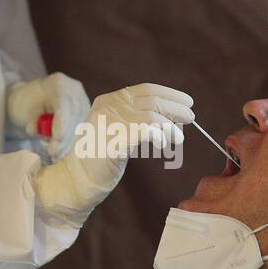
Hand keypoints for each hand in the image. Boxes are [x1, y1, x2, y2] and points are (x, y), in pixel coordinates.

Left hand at [6, 73, 90, 158]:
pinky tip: (60, 150)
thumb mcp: (23, 110)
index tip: (56, 138)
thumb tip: (36, 130)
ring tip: (52, 153)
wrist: (33, 102)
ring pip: (79, 127)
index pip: (63, 104)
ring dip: (66, 144)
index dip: (62, 122)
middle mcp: (75, 91)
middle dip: (64, 138)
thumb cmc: (25, 105)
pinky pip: (81, 132)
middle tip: (52, 152)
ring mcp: (83, 103)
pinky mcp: (85, 116)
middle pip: (74, 117)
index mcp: (57, 83)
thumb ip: (31, 120)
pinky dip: (70, 143)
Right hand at [34, 82, 193, 226]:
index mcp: (108, 100)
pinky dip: (160, 136)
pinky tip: (163, 144)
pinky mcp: (114, 141)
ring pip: (152, 115)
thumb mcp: (117, 129)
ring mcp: (109, 123)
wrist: (77, 179)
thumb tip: (172, 113)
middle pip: (152, 100)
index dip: (170, 94)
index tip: (187, 102)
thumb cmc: (101, 157)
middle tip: (190, 117)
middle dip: (176, 108)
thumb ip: (136, 117)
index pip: (146, 89)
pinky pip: (146, 132)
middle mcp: (108, 107)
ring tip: (178, 137)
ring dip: (170, 126)